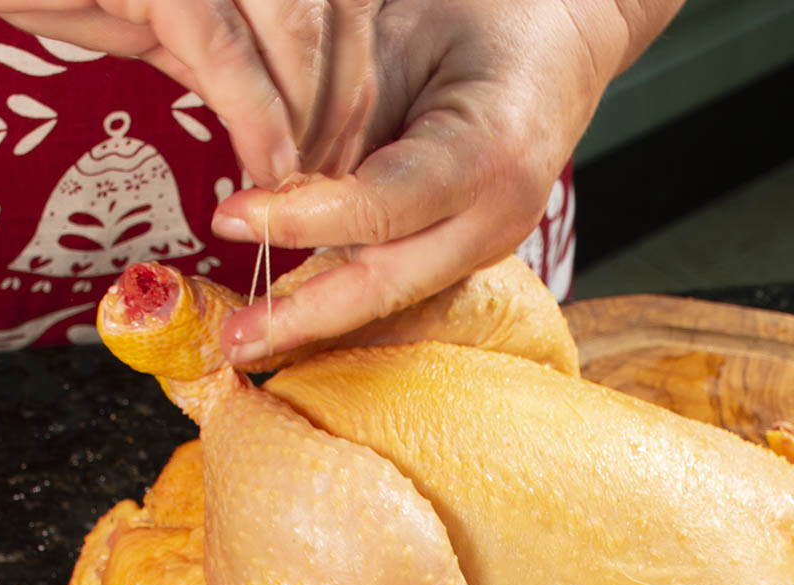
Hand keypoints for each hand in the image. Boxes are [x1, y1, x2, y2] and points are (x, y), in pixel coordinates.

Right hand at [0, 0, 377, 186]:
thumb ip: (219, 53)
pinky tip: (268, 168)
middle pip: (338, 18)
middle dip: (344, 111)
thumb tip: (271, 120)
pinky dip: (256, 118)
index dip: (356, 81)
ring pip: (298, 36)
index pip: (340, 6)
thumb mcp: (155, 20)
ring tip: (297, 184)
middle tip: (330, 181)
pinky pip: (226, 53)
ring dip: (308, 123)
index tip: (346, 151)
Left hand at [212, 0, 684, 365]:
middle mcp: (497, 217)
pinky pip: (401, 282)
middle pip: (388, 285)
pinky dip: (344, 299)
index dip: (299, 220)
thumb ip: (343, 112)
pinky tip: (296, 315)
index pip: (380, 207)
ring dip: (319, 321)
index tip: (231, 220)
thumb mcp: (401, 39)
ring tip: (254, 340)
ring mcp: (491, 244)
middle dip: (304, 319)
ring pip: (393, 296)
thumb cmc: (483, 17)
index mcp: (488, 152)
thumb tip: (270, 176)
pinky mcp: (474, 252)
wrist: (561, 37)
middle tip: (237, 343)